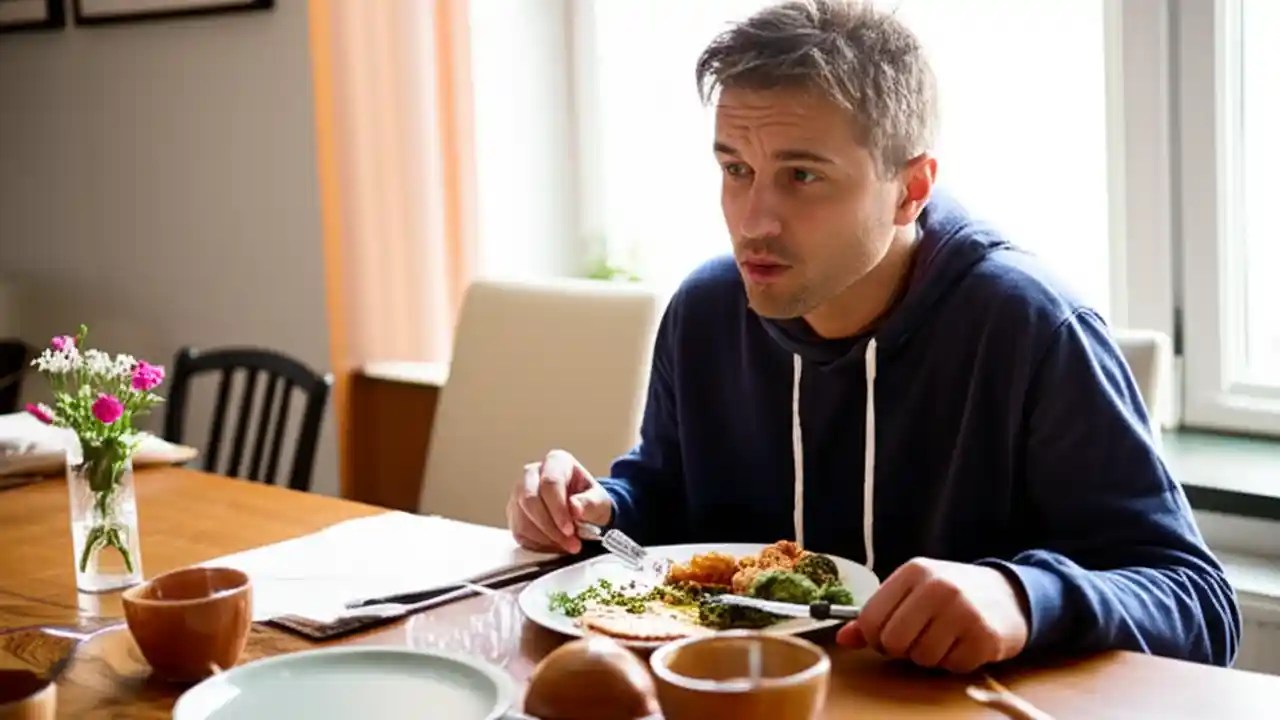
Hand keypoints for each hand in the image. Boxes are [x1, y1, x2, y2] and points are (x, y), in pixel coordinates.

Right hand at [506, 449, 612, 553]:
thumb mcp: (599, 502)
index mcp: (556, 462)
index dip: (558, 509)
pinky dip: (537, 543)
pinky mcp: (514, 511)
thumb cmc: (590, 502)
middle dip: (550, 526)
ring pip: (523, 517)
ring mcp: (519, 492)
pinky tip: (555, 545)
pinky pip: (519, 530)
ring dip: (545, 538)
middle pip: (531, 499)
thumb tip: (575, 507)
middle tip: (570, 543)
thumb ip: (590, 503)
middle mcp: (533, 472)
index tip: (570, 529)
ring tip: (567, 546)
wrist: (583, 513)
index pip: (550, 482)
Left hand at [835, 558, 1029, 673]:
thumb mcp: (913, 591)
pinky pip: (951, 666)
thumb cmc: (950, 594)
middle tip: (916, 639)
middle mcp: (938, 587)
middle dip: (901, 649)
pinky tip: (962, 643)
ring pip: (921, 657)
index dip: (874, 636)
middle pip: (893, 641)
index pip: (871, 618)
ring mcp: (964, 611)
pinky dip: (953, 662)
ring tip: (943, 637)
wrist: (1009, 594)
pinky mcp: (985, 636)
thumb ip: (877, 613)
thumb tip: (843, 638)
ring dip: (928, 656)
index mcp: (914, 571)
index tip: (887, 635)